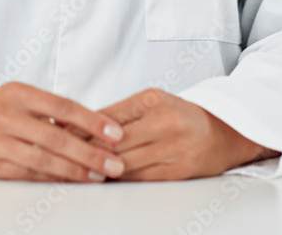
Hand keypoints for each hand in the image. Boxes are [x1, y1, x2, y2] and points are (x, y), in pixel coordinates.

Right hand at [0, 81, 126, 181]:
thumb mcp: (17, 96)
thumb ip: (48, 109)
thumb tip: (91, 125)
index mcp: (16, 92)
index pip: (62, 106)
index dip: (91, 121)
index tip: (115, 133)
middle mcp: (5, 116)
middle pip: (55, 137)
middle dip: (89, 153)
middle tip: (114, 163)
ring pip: (42, 160)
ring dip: (74, 171)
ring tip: (97, 176)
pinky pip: (25, 175)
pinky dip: (50, 180)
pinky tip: (68, 182)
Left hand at [72, 87, 279, 180]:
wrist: (224, 132)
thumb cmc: (180, 114)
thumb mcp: (152, 101)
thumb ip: (120, 112)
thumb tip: (82, 123)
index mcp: (153, 100)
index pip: (109, 116)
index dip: (81, 126)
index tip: (59, 131)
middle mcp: (164, 123)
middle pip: (114, 143)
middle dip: (85, 150)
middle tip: (58, 154)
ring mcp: (172, 150)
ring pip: (125, 164)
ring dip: (98, 169)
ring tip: (73, 170)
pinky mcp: (177, 173)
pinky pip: (140, 179)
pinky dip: (118, 180)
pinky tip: (102, 180)